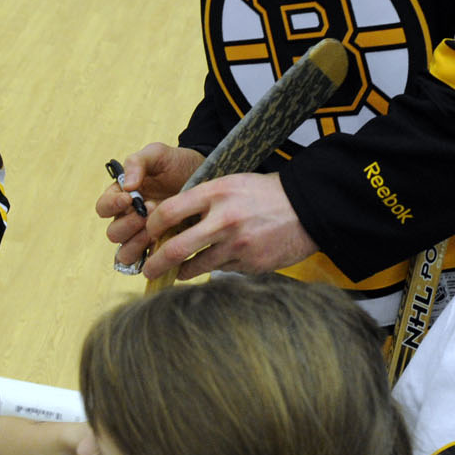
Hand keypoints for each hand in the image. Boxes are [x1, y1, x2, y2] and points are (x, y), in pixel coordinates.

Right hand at [99, 142, 202, 264]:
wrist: (205, 174)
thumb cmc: (177, 163)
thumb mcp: (157, 154)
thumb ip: (137, 162)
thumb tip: (127, 186)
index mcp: (121, 197)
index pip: (103, 208)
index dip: (112, 205)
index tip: (129, 198)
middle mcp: (129, 219)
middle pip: (114, 234)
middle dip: (129, 224)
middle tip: (150, 209)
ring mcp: (144, 235)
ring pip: (126, 253)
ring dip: (138, 242)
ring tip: (156, 228)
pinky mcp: (161, 248)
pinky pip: (148, 263)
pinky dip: (153, 258)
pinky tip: (166, 242)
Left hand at [138, 171, 317, 280]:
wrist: (307, 207)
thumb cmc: (265, 193)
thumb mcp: (232, 183)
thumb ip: (202, 199)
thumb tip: (171, 220)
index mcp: (216, 193)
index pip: (169, 212)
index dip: (152, 226)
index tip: (150, 232)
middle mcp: (224, 220)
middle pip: (175, 248)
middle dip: (155, 263)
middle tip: (147, 269)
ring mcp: (238, 245)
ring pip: (196, 266)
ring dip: (182, 271)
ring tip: (177, 272)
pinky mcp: (251, 263)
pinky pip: (222, 269)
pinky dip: (215, 267)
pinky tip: (217, 261)